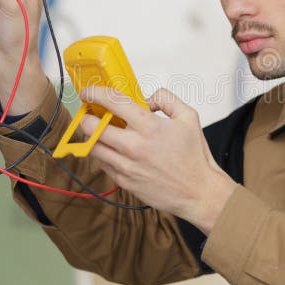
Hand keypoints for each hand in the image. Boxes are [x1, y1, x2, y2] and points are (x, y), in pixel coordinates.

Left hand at [78, 86, 236, 234]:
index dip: (95, 93)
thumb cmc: (195, 157)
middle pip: (91, 126)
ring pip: (92, 147)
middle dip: (86, 116)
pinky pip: (102, 164)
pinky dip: (103, 154)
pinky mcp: (124, 181)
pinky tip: (112, 149)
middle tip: (90, 112)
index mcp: (149, 127)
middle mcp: (134, 146)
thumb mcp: (189, 116)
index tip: (89, 92)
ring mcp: (126, 166)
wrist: (199, 192)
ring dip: (91, 136)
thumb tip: (146, 99)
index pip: (113, 102)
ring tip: (98, 131)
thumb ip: (166, 99)